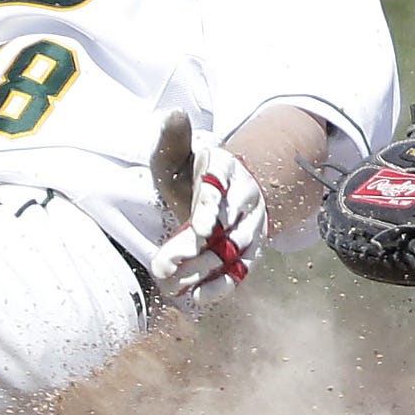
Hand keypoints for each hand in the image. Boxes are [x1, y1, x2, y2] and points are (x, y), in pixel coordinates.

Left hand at [152, 136, 267, 305]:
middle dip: (194, 249)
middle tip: (163, 266)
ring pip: (233, 251)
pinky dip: (221, 287)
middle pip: (224, 227)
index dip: (210, 209)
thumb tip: (173, 115)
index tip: (198, 228)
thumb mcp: (178, 155)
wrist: (225, 193)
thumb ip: (174, 140)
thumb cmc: (192, 174)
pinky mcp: (250, 251)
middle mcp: (245, 198)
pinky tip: (197, 299)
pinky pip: (241, 272)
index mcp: (225, 170)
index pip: (220, 189)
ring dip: (203, 270)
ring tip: (172, 285)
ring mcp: (251, 226)